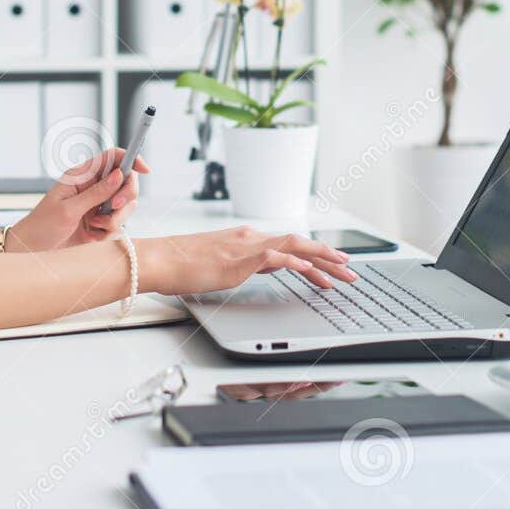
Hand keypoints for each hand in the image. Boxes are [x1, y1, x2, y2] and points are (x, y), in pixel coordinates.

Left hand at [10, 147, 151, 251]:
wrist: (33, 250)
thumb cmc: (43, 225)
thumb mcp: (68, 209)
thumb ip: (96, 193)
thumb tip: (119, 175)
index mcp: (82, 176)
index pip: (113, 158)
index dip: (131, 159)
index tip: (145, 169)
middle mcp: (93, 187)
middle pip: (126, 182)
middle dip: (125, 197)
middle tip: (112, 210)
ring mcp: (98, 205)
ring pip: (126, 206)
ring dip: (115, 219)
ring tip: (94, 227)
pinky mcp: (100, 223)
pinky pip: (118, 225)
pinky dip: (108, 232)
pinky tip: (91, 236)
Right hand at [138, 227, 357, 294]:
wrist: (159, 259)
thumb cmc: (181, 264)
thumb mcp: (220, 265)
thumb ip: (243, 264)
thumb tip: (260, 268)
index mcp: (246, 240)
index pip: (289, 246)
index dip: (314, 256)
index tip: (332, 266)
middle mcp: (250, 238)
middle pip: (299, 244)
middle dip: (328, 256)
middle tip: (350, 270)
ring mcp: (245, 247)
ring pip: (294, 246)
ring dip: (321, 258)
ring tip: (342, 268)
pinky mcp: (238, 259)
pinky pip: (273, 258)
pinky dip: (294, 262)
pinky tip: (310, 269)